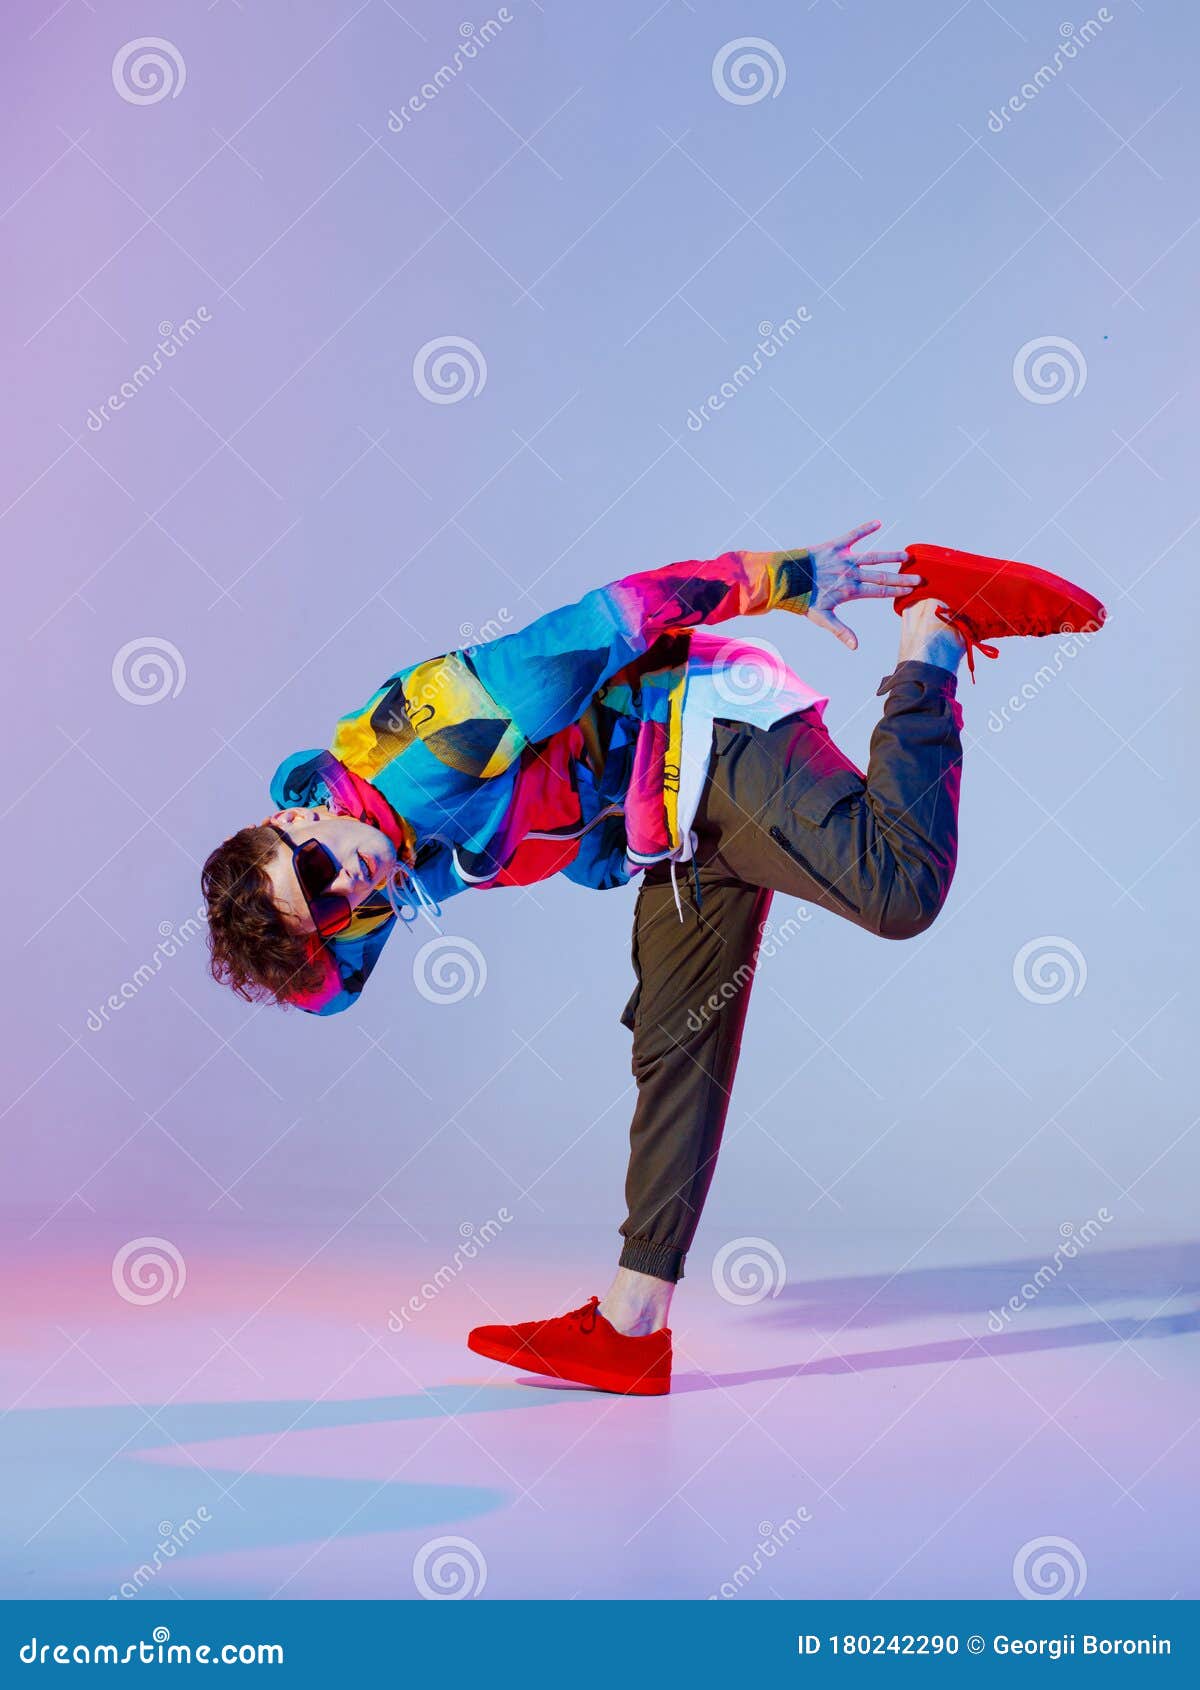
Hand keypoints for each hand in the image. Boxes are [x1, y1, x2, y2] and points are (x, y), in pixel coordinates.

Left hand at [805, 519, 920, 650]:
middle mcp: (851, 574)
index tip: (912, 590)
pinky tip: (878, 522)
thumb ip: (841, 631)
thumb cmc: (804, 601)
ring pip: (873, 557)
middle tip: (919, 578)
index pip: (879, 592)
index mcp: (851, 591)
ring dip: (891, 556)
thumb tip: (856, 647)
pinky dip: (865, 529)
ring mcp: (845, 560)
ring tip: (907, 555)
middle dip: (902, 578)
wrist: (786, 580)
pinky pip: (853, 535)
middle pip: (882, 576)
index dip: (897, 591)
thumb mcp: (822, 618)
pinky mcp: (835, 546)